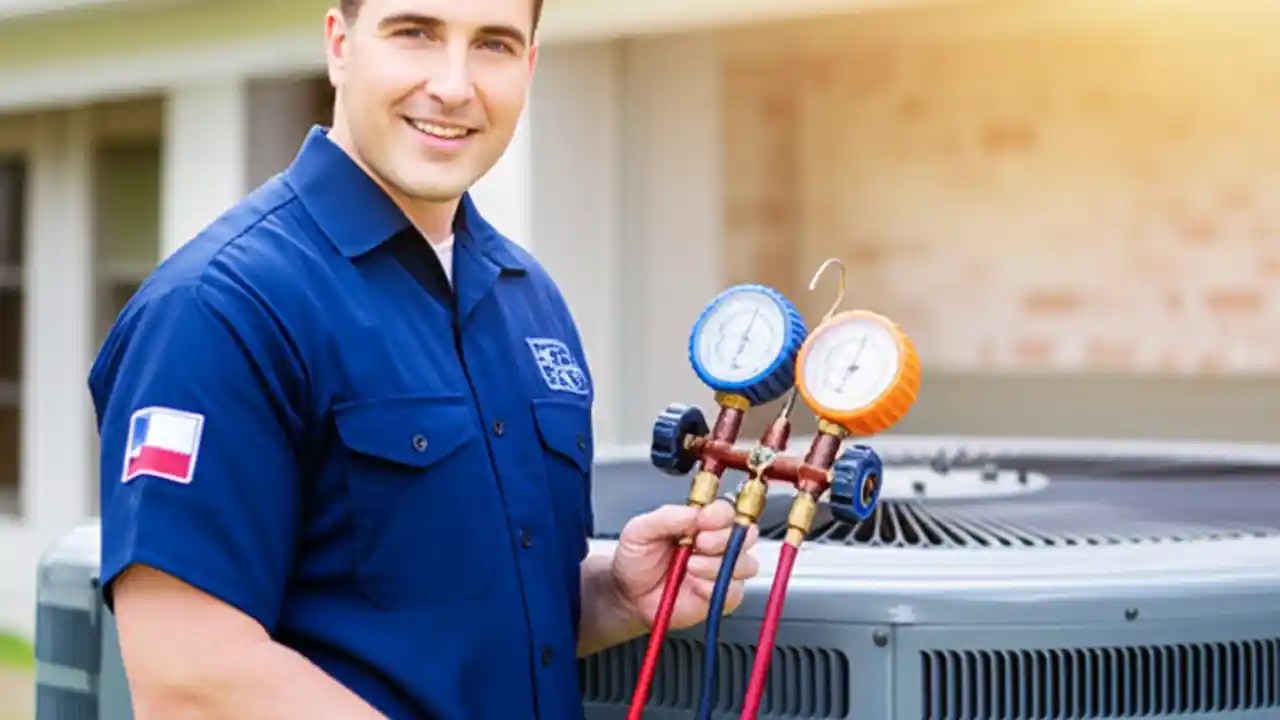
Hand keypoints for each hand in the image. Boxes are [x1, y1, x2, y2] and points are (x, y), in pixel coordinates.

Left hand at [609, 499, 760, 632]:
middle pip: (747, 534)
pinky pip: (735, 591)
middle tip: (698, 543)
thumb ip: (667, 517)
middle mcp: (718, 544)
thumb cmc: (637, 559)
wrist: (628, 594)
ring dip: (717, 564)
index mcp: (702, 522)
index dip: (719, 515)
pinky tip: (695, 585)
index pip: (726, 511)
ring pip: (746, 563)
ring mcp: (723, 571)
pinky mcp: (723, 597)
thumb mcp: (641, 529)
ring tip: (690, 566)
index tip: (702, 520)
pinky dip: (714, 587)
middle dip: (722, 538)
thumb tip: (695, 512)